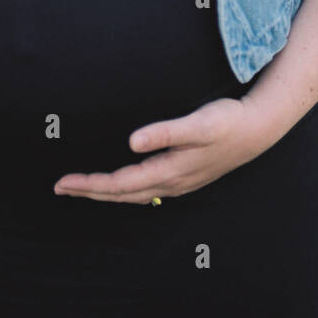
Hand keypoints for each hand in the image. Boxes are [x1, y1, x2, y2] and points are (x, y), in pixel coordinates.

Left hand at [52, 96, 275, 203]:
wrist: (257, 130)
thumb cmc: (227, 122)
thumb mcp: (198, 124)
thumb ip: (165, 132)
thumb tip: (131, 142)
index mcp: (168, 171)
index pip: (119, 184)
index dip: (90, 183)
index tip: (63, 181)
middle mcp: (171, 183)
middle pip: (121, 194)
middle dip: (90, 191)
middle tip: (60, 187)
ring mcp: (179, 183)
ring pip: (134, 195)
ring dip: (106, 192)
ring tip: (83, 188)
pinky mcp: (185, 177)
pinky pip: (146, 191)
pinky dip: (125, 190)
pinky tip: (122, 185)